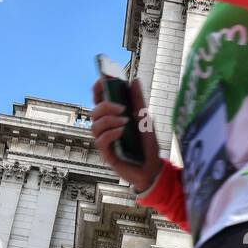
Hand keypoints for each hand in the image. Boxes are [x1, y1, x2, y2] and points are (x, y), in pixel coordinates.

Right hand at [90, 77, 162, 192]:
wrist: (153, 167)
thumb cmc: (147, 144)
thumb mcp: (145, 119)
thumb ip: (138, 101)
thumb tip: (134, 80)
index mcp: (113, 117)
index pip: (99, 100)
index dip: (97, 90)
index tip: (102, 82)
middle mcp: (106, 128)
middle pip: (94, 112)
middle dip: (106, 106)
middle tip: (123, 108)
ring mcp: (105, 141)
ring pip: (94, 126)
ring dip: (109, 120)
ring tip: (126, 122)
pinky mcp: (107, 154)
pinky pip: (100, 141)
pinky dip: (110, 134)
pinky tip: (122, 132)